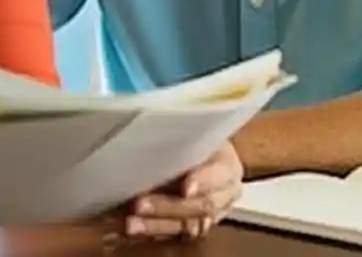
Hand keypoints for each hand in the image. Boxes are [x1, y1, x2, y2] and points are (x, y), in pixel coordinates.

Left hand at [123, 141, 242, 240]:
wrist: (213, 158)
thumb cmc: (201, 140)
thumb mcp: (199, 131)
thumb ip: (185, 135)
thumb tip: (155, 127)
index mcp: (228, 167)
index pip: (219, 174)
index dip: (203, 181)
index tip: (186, 188)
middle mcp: (225, 194)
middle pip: (202, 206)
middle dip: (169, 207)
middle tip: (140, 204)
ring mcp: (212, 214)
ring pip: (189, 225)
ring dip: (158, 225)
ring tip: (132, 223)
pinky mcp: (195, 225)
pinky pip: (177, 234)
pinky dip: (155, 232)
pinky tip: (135, 227)